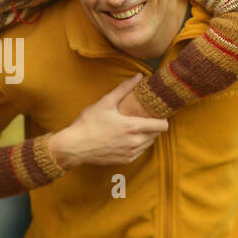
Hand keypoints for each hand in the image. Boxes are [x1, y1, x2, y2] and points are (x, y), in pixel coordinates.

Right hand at [49, 75, 168, 168]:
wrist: (74, 147)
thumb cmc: (88, 124)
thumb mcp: (105, 102)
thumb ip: (124, 89)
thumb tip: (139, 76)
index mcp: (133, 127)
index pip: (162, 126)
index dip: (162, 118)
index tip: (156, 113)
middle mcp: (135, 142)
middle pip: (156, 135)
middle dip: (153, 126)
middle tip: (144, 118)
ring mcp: (131, 153)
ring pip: (149, 144)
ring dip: (145, 136)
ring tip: (135, 128)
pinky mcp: (125, 161)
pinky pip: (139, 152)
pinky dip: (137, 145)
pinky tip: (126, 138)